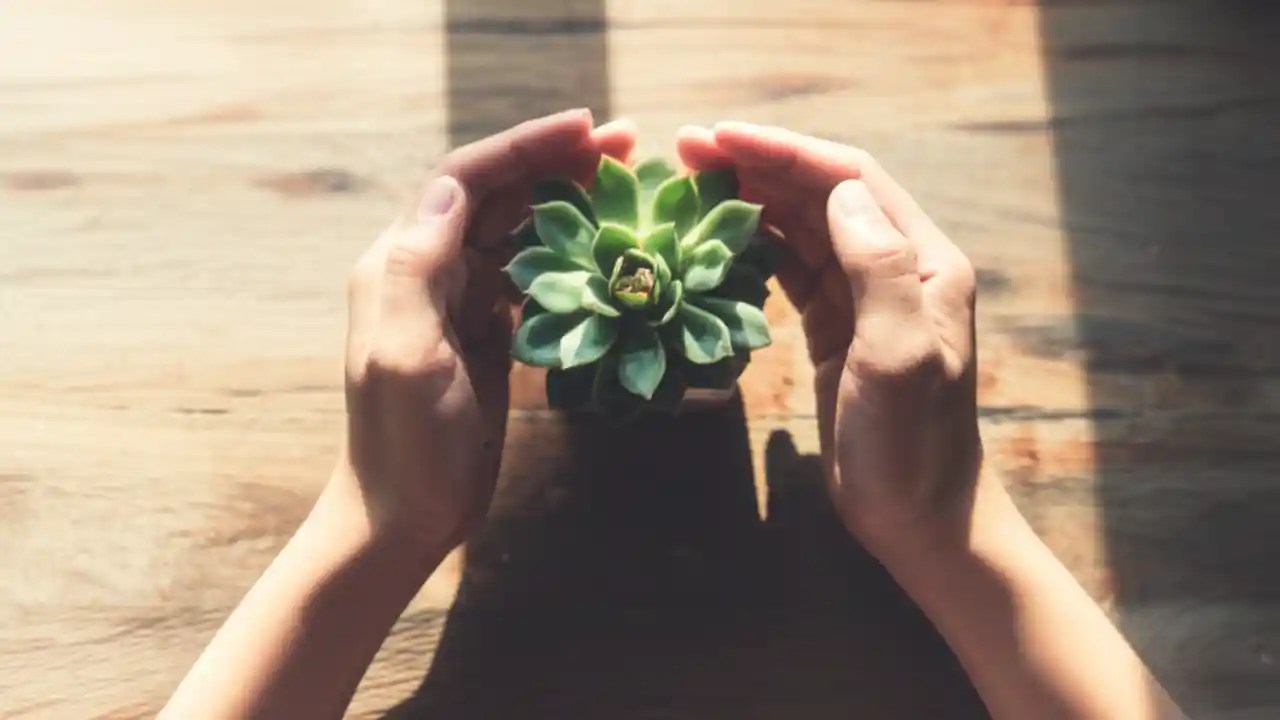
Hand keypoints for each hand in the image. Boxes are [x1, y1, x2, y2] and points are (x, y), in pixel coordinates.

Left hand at [339, 109, 635, 552]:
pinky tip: (607, 246)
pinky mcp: (487, 332)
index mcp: (402, 263)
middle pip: (497, 194)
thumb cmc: (404, 443)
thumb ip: (418, 266)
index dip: (525, 146)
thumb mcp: (404, 354)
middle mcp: (428, 269)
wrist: (405, 514)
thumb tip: (456, 185)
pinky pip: (531, 275)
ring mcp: (460, 301)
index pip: (466, 179)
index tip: (589, 127)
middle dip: (558, 162)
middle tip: (629, 144)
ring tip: (628, 182)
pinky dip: (568, 253)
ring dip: (568, 200)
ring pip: (519, 229)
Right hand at [677, 123, 981, 551]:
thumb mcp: (899, 356)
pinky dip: (755, 248)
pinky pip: (793, 271)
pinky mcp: (837, 329)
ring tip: (690, 183)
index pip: (851, 180)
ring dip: (752, 200)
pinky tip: (718, 238)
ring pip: (803, 229)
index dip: (786, 151)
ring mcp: (866, 299)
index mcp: (925, 261)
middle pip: (822, 195)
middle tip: (685, 150)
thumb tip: (839, 191)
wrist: (919, 518)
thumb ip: (879, 269)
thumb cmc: (912, 445)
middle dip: (758, 166)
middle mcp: (899, 268)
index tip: (721, 137)